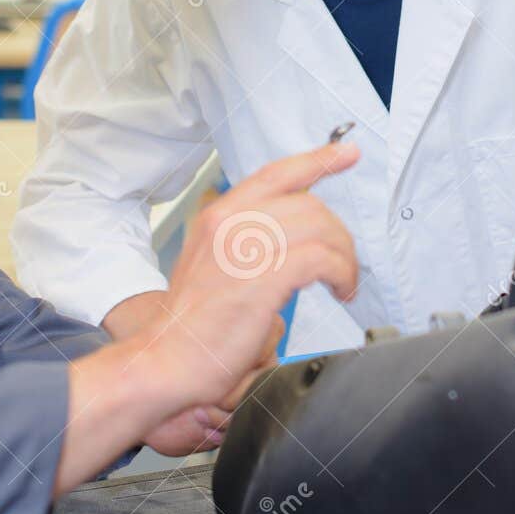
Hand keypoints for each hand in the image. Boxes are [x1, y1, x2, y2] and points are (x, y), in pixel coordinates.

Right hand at [55, 144, 356, 493]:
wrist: (167, 361)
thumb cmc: (193, 325)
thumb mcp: (214, 266)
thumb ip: (247, 241)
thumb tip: (293, 237)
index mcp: (219, 215)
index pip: (276, 173)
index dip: (317, 159)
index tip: (347, 153)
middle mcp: (230, 223)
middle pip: (309, 204)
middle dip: (338, 234)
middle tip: (343, 264)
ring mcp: (245, 249)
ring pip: (321, 228)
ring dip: (345, 256)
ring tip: (344, 283)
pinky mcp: (262, 278)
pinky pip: (322, 259)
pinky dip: (342, 273)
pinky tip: (341, 290)